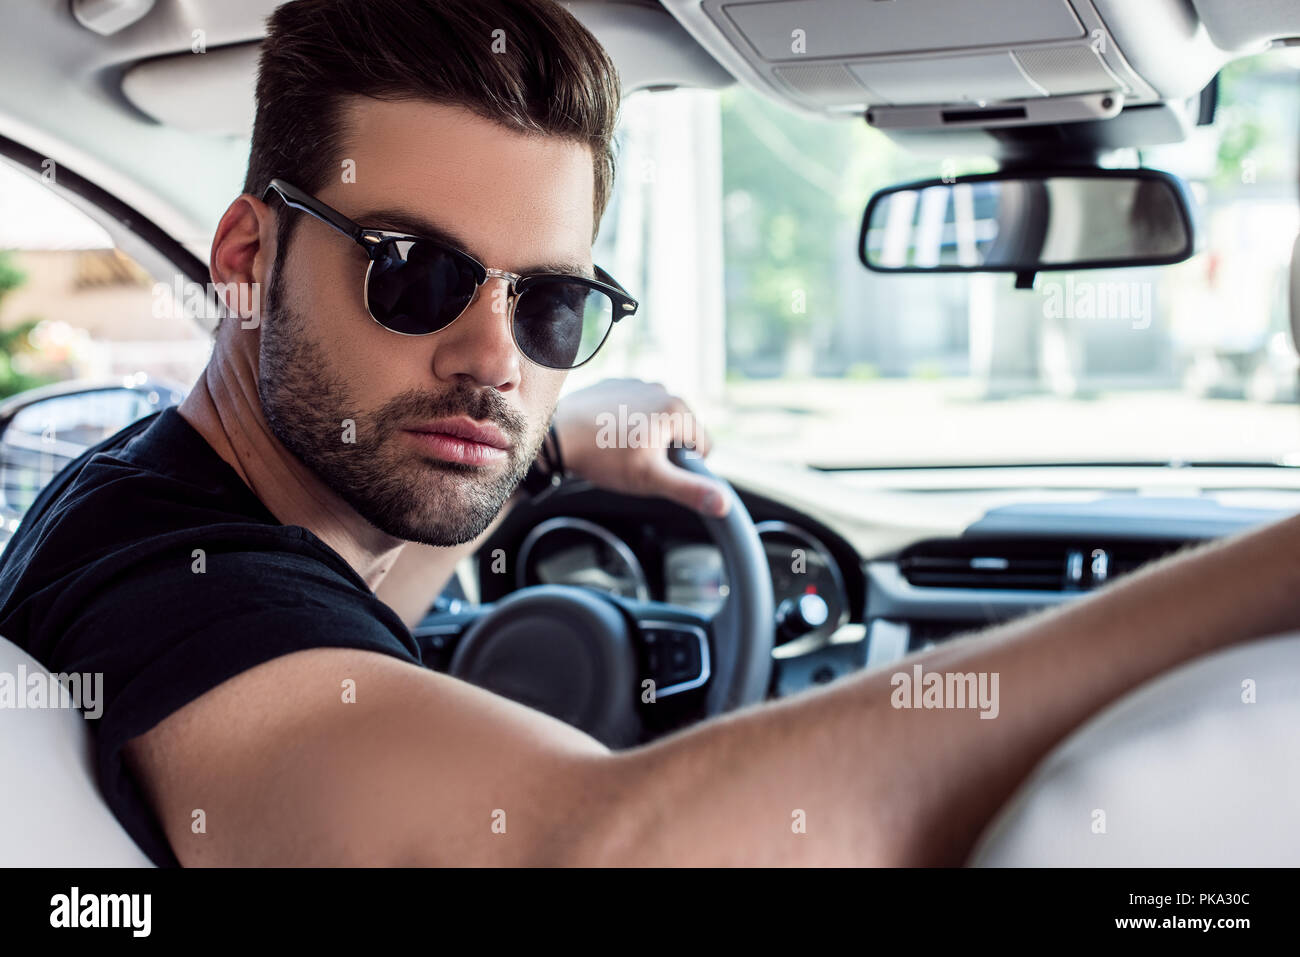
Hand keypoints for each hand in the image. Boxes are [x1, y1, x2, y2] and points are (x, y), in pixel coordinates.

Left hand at [551, 378, 728, 517]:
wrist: (558, 434)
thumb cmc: (603, 456)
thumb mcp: (651, 479)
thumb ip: (690, 490)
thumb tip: (723, 504)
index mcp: (677, 409)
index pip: (704, 445)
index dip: (687, 466)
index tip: (660, 470)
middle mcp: (661, 388)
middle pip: (681, 431)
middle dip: (666, 450)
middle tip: (638, 462)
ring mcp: (638, 384)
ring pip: (658, 421)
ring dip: (648, 437)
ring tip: (621, 450)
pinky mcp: (617, 385)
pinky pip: (635, 409)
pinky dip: (628, 423)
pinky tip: (609, 436)